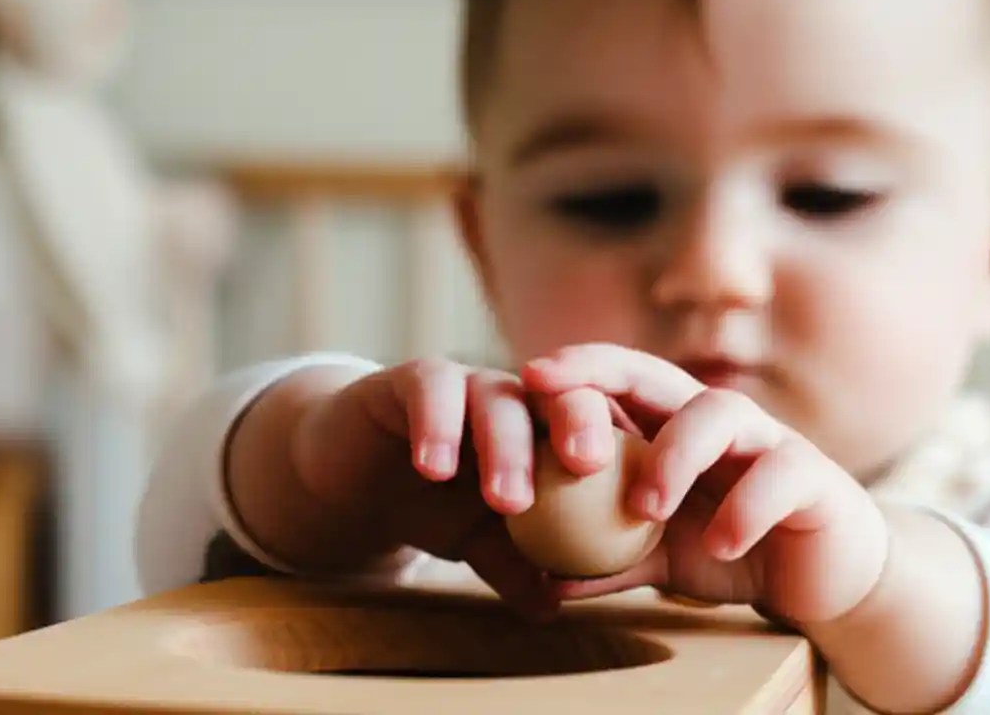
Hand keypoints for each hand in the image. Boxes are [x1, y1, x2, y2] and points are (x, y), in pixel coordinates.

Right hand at [293, 357, 620, 618]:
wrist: (354, 479)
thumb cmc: (435, 505)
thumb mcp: (480, 541)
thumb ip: (516, 566)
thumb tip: (553, 608)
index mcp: (543, 433)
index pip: (595, 428)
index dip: (620, 453)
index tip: (636, 495)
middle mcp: (511, 399)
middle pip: (557, 396)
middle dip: (577, 423)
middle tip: (586, 466)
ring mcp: (463, 385)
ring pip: (495, 397)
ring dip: (504, 446)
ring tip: (509, 501)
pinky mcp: (409, 381)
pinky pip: (430, 389)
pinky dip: (436, 424)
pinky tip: (435, 467)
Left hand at [522, 344, 888, 625]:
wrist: (822, 579)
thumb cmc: (732, 549)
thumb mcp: (662, 558)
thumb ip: (609, 562)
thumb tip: (543, 582)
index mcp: (672, 428)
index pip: (620, 381)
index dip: (578, 371)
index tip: (527, 379)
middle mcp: (716, 421)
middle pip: (659, 374)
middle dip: (605, 376)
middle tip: (561, 404)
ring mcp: (766, 441)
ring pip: (720, 413)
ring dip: (676, 455)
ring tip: (646, 510)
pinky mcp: (813, 476)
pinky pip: (778, 474)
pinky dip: (746, 508)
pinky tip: (722, 544)